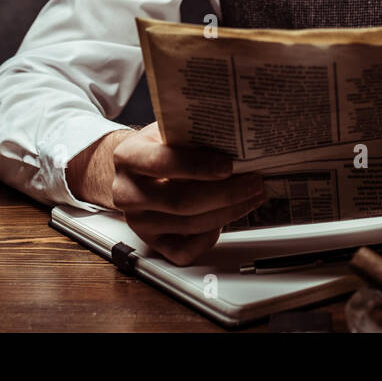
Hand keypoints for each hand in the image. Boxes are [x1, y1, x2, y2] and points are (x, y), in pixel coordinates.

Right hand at [110, 123, 264, 265]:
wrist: (136, 170)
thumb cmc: (159, 147)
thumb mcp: (169, 130)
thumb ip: (192, 134)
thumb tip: (235, 139)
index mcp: (129, 157)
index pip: (162, 163)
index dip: (198, 166)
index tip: (228, 165)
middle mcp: (128, 192)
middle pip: (181, 201)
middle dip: (225, 193)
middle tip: (253, 182)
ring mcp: (139, 221)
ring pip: (189, 225)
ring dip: (228, 212)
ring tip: (251, 196)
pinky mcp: (152, 242)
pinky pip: (185, 250)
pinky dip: (210, 236)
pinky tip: (224, 218)